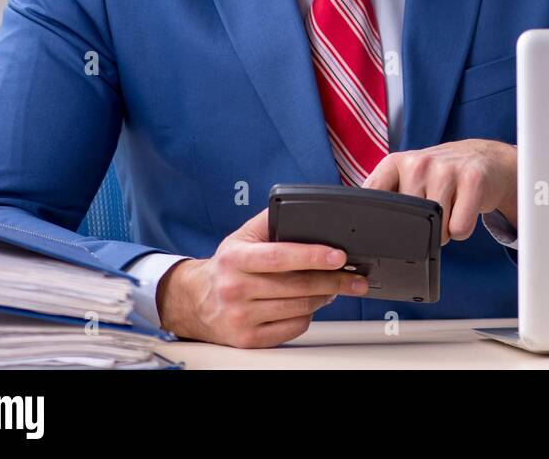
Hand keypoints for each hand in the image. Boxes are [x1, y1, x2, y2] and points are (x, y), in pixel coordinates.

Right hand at [156, 208, 368, 347]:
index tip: (338, 256)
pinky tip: (310, 305)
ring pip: (299, 308)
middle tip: (353, 278)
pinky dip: (308, 316)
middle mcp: (235, 288)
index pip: (280, 256)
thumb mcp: (242, 237)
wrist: (194, 301)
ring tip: (332, 288)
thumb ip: (271, 220)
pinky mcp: (248, 339)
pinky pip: (292, 328)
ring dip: (324, 298)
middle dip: (333, 281)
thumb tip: (305, 209)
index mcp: (235, 258)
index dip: (313, 256)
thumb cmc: (227, 266)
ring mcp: (241, 317)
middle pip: (297, 286)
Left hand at [363, 139, 516, 244]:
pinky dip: (463, 229)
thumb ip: (385, 197)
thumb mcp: (408, 176)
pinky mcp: (473, 180)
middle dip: (421, 230)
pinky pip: (460, 229)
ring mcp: (446, 169)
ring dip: (444, 231)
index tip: (377, 233)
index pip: (372, 197)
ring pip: (436, 230)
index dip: (373, 222)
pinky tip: (464, 208)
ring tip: (450, 207)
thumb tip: (359, 230)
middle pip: (409, 223)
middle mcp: (418, 163)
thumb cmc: (441, 175)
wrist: (485, 159)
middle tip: (433, 210)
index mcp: (395, 163)